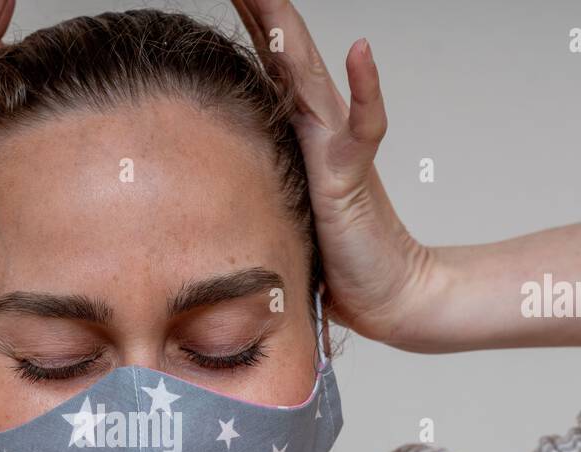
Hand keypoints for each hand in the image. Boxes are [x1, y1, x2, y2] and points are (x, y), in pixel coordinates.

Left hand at [233, 0, 433, 348]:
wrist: (385, 294)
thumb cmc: (333, 260)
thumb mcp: (274, 213)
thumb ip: (252, 189)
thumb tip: (195, 196)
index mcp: (295, 134)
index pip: (267, 66)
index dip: (249, 23)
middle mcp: (318, 129)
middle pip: (284, 53)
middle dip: (263, 8)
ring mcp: (336, 147)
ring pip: (311, 75)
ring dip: (291, 29)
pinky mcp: (352, 176)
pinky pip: (363, 128)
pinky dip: (366, 90)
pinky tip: (360, 52)